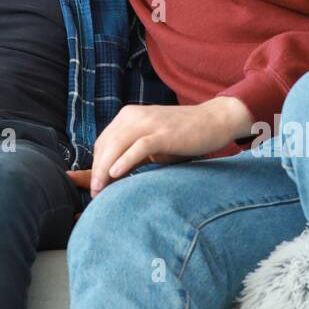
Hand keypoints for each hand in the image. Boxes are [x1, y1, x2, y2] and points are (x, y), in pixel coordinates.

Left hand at [88, 97, 251, 197]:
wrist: (214, 120)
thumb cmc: (183, 135)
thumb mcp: (153, 141)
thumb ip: (133, 152)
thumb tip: (113, 175)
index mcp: (129, 116)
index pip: (103, 141)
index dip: (95, 163)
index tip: (95, 185)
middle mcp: (134, 115)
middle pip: (106, 144)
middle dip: (96, 170)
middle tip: (94, 192)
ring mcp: (149, 122)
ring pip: (117, 145)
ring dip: (104, 169)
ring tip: (99, 189)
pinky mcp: (164, 133)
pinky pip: (139, 146)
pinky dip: (124, 160)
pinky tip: (115, 174)